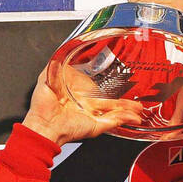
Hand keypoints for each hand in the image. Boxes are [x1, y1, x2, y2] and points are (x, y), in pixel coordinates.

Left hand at [21, 67, 142, 145]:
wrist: (44, 125)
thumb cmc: (42, 107)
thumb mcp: (47, 78)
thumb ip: (55, 66)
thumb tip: (63, 56)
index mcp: (77, 95)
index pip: (96, 89)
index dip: (107, 85)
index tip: (117, 79)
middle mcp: (87, 106)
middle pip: (110, 101)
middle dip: (124, 100)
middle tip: (134, 97)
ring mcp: (93, 115)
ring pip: (116, 111)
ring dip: (128, 109)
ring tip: (139, 108)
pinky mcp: (96, 125)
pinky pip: (113, 121)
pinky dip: (125, 118)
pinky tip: (134, 116)